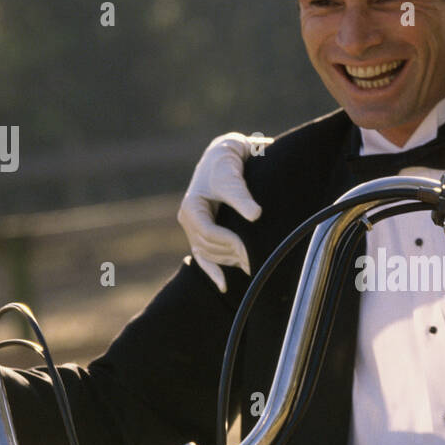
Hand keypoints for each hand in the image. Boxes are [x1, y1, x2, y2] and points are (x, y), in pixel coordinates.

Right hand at [177, 132, 269, 292]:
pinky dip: (214, 272)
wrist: (225, 157)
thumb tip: (256, 215)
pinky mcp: (204, 235)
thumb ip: (241, 195)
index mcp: (191, 207)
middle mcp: (189, 221)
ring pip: (209, 254)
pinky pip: (205, 258)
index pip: (207, 233)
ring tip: (250, 263)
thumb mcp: (232, 176)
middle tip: (256, 259)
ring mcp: (195, 230)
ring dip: (229, 260)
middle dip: (231, 254)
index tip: (247, 246)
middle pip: (209, 247)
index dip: (227, 241)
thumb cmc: (227, 165)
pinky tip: (224, 286)